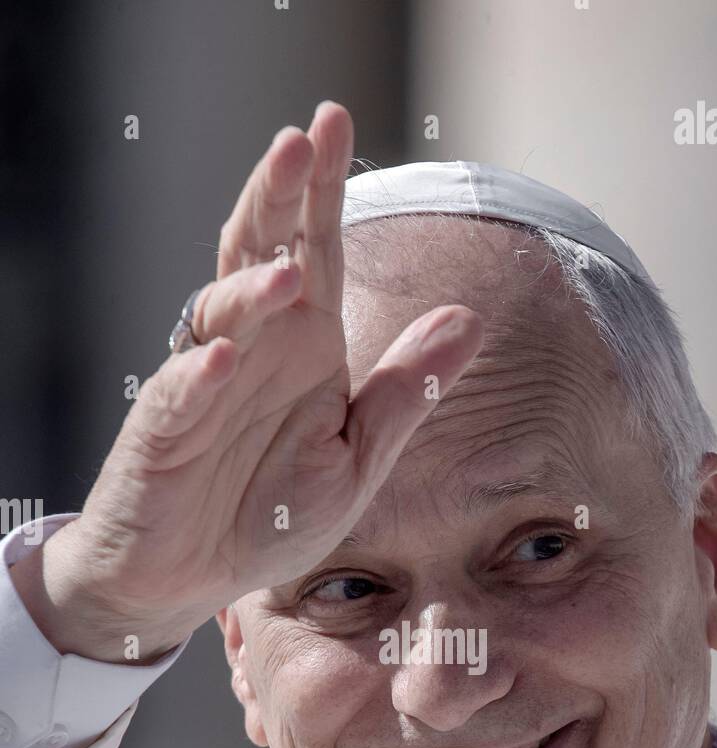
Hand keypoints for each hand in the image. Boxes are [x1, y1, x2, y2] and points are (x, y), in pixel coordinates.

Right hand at [15, 102, 482, 661]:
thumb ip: (406, 393)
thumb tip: (469, 316)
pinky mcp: (164, 433)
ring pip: (220, 314)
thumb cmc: (266, 516)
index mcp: (303, 348)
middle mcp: (252, 350)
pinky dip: (199, 376)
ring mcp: (202, 384)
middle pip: (261, 255)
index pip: (314, 250)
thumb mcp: (356, 460)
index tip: (336, 118)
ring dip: (250, 288)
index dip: (322, 189)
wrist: (189, 576)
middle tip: (300, 141)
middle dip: (278, 199)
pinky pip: (180, 395)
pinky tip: (222, 358)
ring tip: (287, 269)